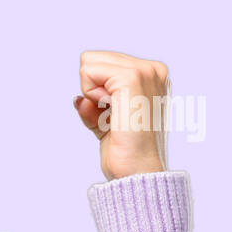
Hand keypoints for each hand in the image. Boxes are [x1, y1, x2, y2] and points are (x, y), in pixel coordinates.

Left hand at [73, 50, 170, 180]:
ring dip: (92, 95)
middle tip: (113, 117)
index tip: (114, 116)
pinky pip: (89, 72)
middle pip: (93, 60)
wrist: (137, 172)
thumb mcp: (106, 122)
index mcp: (151, 75)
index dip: (97, 92)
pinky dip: (91, 96)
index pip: (102, 64)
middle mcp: (152, 69)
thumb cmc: (126, 151)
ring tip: (114, 117)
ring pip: (89, 64)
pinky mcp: (132, 78)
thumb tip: (78, 99)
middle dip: (93, 90)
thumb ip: (93, 106)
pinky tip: (111, 115)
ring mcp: (144, 72)